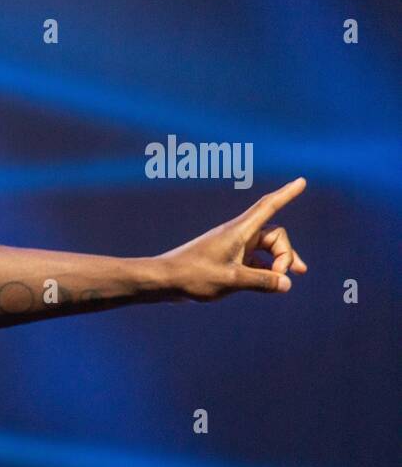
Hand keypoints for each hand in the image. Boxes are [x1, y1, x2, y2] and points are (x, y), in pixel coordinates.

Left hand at [158, 177, 308, 300]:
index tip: (301, 181)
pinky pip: (253, 261)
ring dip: (278, 263)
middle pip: (274, 236)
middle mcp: (237, 235)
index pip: (268, 207)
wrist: (163, 280)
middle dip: (285, 255)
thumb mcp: (231, 280)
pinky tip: (270, 285)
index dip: (286, 194)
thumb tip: (287, 284)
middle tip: (283, 277)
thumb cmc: (193, 276)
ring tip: (290, 279)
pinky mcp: (227, 259)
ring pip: (265, 249)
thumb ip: (262, 281)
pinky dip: (264, 270)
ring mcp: (232, 247)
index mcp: (239, 231)